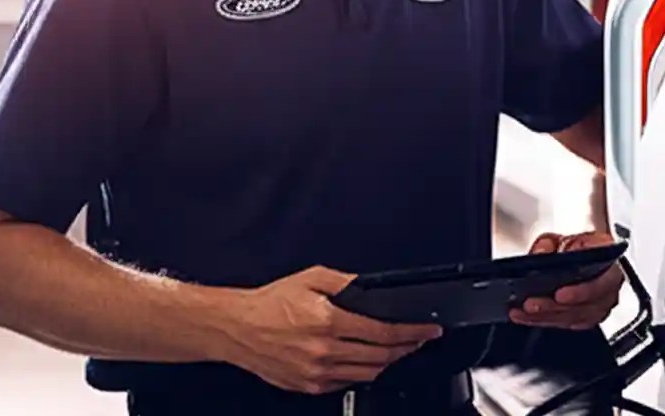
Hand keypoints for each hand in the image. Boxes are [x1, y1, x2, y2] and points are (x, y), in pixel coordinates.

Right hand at [222, 265, 442, 394]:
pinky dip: (363, 374)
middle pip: (381, 357)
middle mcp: (325, 351)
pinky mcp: (309, 386)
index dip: (412, 332)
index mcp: (328, 322)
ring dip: (388, 364)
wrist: (237, 328)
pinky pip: (347, 383)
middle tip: (419, 341)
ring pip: (368, 374)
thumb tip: (369, 288)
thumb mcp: (310, 278)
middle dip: (406, 349)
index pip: (383, 331)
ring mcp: (317, 373)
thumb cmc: (269, 304)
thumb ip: (344, 282)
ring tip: (398, 352)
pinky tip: (368, 363)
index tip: (428, 331)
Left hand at [509, 231, 624, 330]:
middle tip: (531, 304)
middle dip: (555, 307)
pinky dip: (544, 321)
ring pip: (574, 317)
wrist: (583, 256)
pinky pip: (567, 323)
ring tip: (522, 312)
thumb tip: (540, 254)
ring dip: (546, 317)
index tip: (560, 294)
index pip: (604, 281)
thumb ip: (548, 243)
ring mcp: (600, 304)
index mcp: (609, 260)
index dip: (582, 291)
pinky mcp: (587, 317)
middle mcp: (609, 286)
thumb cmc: (576, 247)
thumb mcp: (561, 237)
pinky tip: (527, 318)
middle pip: (585, 305)